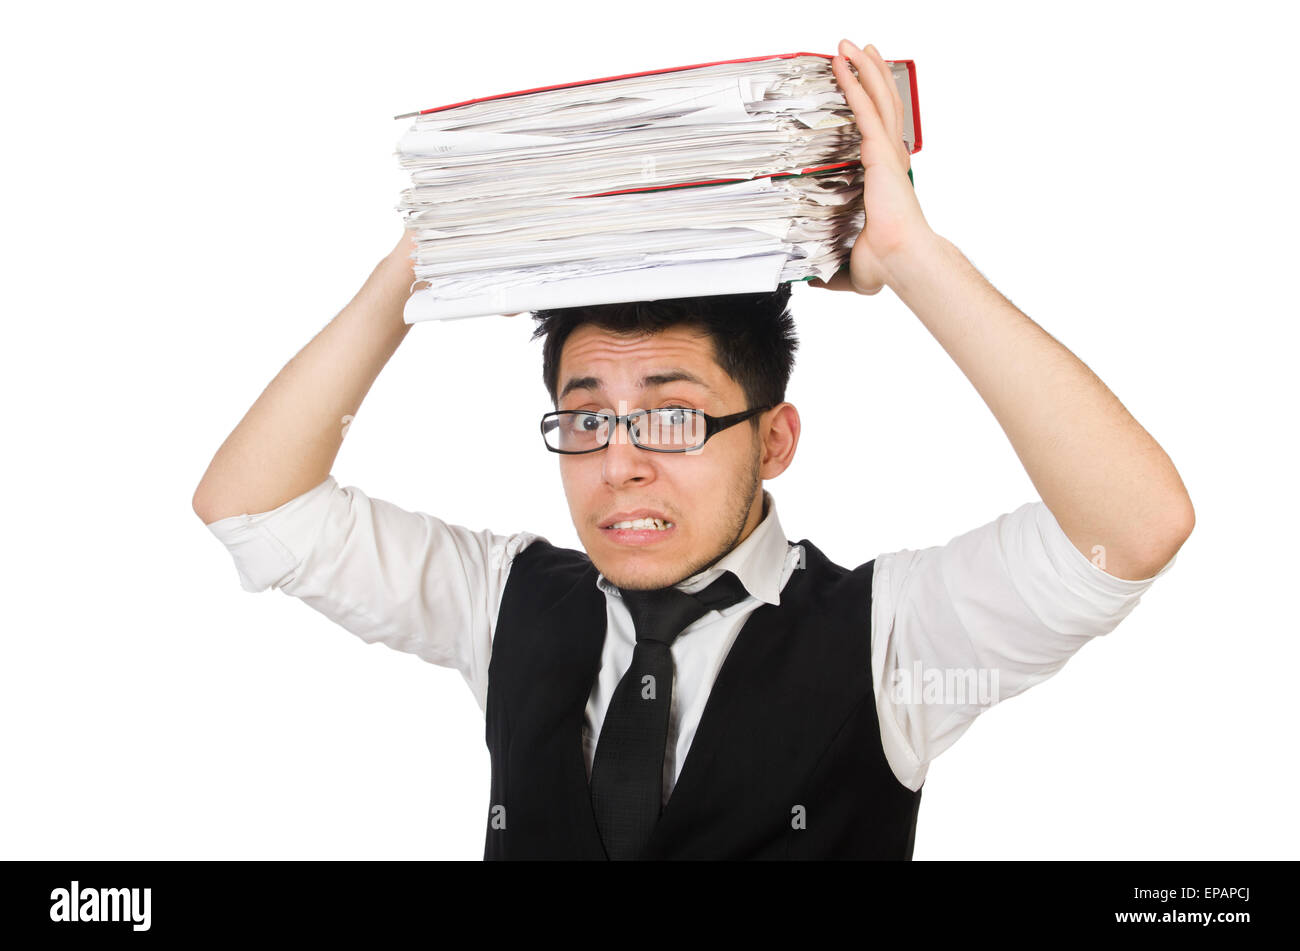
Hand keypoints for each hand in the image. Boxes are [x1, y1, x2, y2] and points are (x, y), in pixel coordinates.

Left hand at [809, 39, 933, 295]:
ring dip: (864, 68)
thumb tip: (810, 281)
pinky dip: (855, 81)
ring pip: (878, 98)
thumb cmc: (886, 264)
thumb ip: (830, 269)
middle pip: (884, 106)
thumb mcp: (850, 265)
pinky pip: (866, 108)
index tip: (863, 92)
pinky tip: (844, 62)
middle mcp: (891, 160)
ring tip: (851, 44)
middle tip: (861, 51)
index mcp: (887, 180)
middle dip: (871, 75)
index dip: (872, 110)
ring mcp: (888, 153)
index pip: (879, 135)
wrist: (900, 260)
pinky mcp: (881, 152)